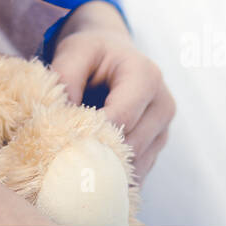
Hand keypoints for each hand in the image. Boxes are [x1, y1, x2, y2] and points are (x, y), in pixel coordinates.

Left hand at [48, 0, 175, 180]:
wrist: (113, 54)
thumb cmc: (92, 52)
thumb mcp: (74, 52)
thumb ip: (65, 78)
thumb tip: (62, 118)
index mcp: (146, 76)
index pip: (122, 118)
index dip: (92, 133)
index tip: (62, 141)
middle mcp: (163, 104)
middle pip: (132, 145)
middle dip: (97, 153)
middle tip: (64, 159)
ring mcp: (163, 128)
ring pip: (136, 163)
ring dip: (106, 167)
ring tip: (75, 164)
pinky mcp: (156, 146)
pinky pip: (137, 171)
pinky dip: (114, 173)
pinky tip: (91, 169)